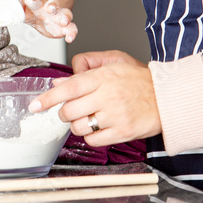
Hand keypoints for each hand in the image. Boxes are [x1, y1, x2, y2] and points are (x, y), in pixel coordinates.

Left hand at [21, 0, 77, 43]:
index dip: (32, 1)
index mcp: (39, 4)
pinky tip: (70, 38)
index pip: (36, 1)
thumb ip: (16, 9)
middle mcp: (51, 9)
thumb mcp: (23, 9)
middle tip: (50, 9)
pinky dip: (72, 33)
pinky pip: (72, 29)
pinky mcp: (65, 27)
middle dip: (53, 6)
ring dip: (65, 18)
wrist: (46, 12)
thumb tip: (5, 11)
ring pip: (66, 15)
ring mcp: (60, 17)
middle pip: (54, 5)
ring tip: (64, 22)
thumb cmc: (34, 11)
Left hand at [28, 49, 161, 144]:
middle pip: (69, 111)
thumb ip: (87, 67)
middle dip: (64, 113)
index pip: (69, 87)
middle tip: (71, 110)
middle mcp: (108, 95)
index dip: (48, 98)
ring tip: (90, 117)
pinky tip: (101, 127)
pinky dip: (92, 136)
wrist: (167, 97)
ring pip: (79, 127)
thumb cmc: (140, 80)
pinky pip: (93, 140)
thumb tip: (60, 81)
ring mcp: (115, 115)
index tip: (35, 105)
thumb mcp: (115, 61)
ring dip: (78, 125)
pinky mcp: (122, 132)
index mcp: (104, 77)